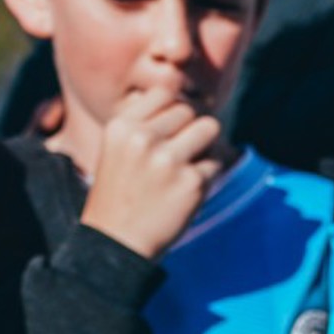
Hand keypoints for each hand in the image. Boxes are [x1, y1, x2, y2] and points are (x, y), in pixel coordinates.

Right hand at [78, 86, 225, 258]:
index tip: (170, 130)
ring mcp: (168, 159)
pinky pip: (216, 163)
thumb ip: (146, 123)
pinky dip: (208, 175)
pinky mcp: (191, 182)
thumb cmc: (122, 193)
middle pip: (189, 110)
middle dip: (190, 130)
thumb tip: (191, 103)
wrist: (116, 242)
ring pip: (210, 128)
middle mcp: (143, 138)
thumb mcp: (120, 148)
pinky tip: (187, 190)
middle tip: (180, 155)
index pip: (164, 92)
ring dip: (206, 145)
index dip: (173, 110)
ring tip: (189, 165)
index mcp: (122, 126)